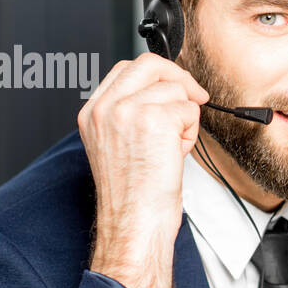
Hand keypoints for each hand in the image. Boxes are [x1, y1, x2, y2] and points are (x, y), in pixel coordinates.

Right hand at [77, 52, 208, 287]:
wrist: (134, 222)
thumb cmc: (133, 196)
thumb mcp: (118, 146)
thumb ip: (131, 114)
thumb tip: (166, 92)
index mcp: (92, 113)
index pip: (127, 69)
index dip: (159, 75)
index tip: (175, 88)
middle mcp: (105, 108)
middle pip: (151, 64)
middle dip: (180, 79)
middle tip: (195, 99)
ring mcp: (127, 111)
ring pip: (175, 89)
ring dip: (185, 117)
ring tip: (172, 146)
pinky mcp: (153, 119)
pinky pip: (189, 109)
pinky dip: (191, 131)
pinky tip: (176, 153)